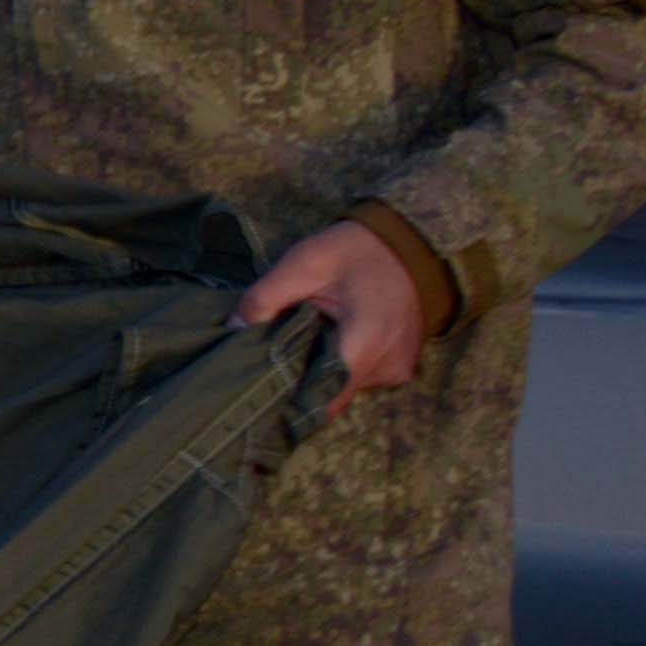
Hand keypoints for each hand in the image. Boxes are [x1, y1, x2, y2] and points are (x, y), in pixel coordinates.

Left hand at [237, 218, 436, 393]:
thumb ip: (264, 298)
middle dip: (298, 383)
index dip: (286, 400)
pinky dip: (341, 364)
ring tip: (302, 342)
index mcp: (365, 345)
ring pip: (344, 388)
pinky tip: (329, 339)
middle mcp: (386, 367)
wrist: (413, 243)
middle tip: (270, 360)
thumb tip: (231, 330)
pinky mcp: (401, 366)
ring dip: (320, 371)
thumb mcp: (304, 263)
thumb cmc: (359, 250)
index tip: (258, 389)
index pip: (319, 401)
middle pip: (329, 396)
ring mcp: (397, 369)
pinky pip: (360, 377)